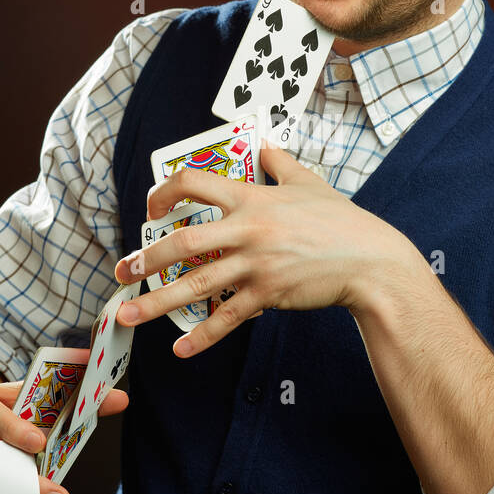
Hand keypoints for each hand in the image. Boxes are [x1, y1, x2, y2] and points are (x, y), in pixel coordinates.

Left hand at [113, 141, 409, 356]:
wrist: (370, 261)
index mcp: (252, 198)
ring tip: (128, 314)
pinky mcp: (268, 293)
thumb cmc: (341, 221)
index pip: (194, 184)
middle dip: (146, 259)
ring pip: (196, 283)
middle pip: (183, 242)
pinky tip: (181, 349)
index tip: (150, 210)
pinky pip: (227, 317)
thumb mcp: (310, 182)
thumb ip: (281, 163)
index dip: (163, 193)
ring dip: (157, 301)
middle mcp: (248, 229)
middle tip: (123, 273)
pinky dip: (203, 335)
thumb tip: (266, 144)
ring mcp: (256, 264)